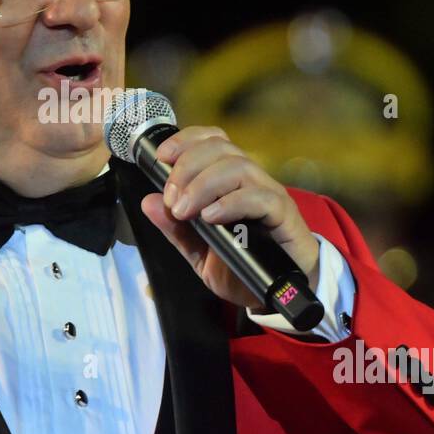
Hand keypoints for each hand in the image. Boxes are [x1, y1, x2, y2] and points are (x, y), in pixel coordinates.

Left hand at [140, 126, 319, 309]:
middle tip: (171, 198)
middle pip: (221, 148)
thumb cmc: (242, 266)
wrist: (276, 294)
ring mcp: (269, 194)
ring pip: (238, 167)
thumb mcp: (199, 251)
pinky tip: (211, 217)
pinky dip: (231, 203)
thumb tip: (148, 202)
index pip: (213, 141)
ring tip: (184, 210)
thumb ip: (175, 228)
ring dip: (203, 184)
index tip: (162, 156)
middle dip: (187, 167)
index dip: (187, 140)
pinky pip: (260, 197)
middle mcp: (251, 180)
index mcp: (230, 180)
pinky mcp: (284, 214)